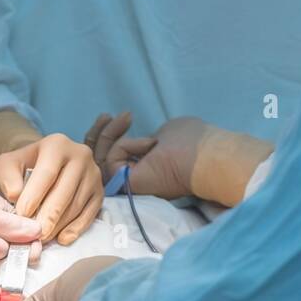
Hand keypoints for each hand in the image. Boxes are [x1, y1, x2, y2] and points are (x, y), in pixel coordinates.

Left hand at [0, 133, 103, 244]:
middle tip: (34, 235)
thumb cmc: (25, 166)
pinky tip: (63, 239)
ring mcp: (93, 174)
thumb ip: (7, 176)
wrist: (48, 165)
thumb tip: (15, 195)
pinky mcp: (100, 192)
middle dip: (48, 216)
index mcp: (57, 145)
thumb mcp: (9, 164)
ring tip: (42, 238)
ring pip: (76, 205)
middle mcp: (80, 155)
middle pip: (64, 191)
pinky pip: (90, 213)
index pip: (47, 173)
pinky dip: (76, 228)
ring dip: (59, 225)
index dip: (34, 196)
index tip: (22, 216)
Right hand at [86, 112, 200, 197]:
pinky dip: (124, 146)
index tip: (110, 115)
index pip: (110, 156)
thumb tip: (142, 142)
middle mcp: (132, 178)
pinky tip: (149, 144)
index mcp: (142, 168)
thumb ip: (148, 140)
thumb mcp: (166, 132)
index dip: (104, 135)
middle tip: (107, 115)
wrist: (204, 157)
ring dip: (107, 134)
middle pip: (97, 160)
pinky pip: (110, 162)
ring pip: (99, 161)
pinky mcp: (127, 185)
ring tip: (127, 118)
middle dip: (97, 134)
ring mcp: (128, 183)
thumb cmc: (192, 142)